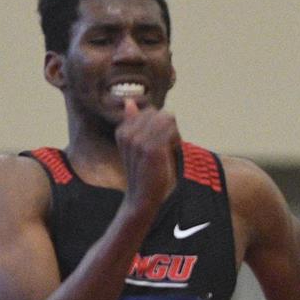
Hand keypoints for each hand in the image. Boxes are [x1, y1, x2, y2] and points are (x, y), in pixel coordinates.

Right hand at [117, 97, 181, 211]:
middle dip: (168, 127)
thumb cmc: (144, 172)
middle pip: (160, 114)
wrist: (143, 198)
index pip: (151, 112)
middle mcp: (127, 133)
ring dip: (174, 134)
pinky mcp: (151, 149)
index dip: (160, 125)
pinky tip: (172, 153)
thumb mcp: (137, 145)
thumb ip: (133, 122)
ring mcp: (138, 141)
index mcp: (122, 130)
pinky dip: (177, 141)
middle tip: (167, 146)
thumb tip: (129, 101)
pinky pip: (172, 130)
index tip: (159, 142)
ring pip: (168, 120)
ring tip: (169, 150)